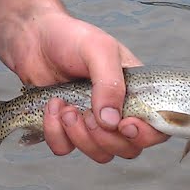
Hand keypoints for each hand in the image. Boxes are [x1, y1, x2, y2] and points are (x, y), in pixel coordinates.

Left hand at [1, 10, 169, 164]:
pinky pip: (66, 149)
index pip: (156, 127)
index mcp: (135, 92)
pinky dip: (56, 133)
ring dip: (80, 137)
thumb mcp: (99, 50)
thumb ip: (110, 84)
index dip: (145, 135)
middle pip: (128, 148)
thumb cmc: (71, 37)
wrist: (33, 36)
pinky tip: (52, 107)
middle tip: (86, 114)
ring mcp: (92, 122)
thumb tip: (112, 122)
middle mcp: (117, 111)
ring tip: (65, 107)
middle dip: (106, 138)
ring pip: (99, 154)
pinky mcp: (66, 128)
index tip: (124, 124)